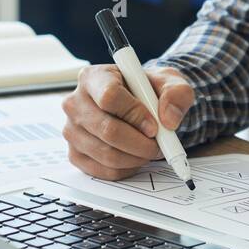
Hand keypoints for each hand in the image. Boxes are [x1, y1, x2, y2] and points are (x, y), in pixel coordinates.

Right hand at [62, 63, 194, 180]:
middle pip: (107, 130)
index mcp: (93, 77)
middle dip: (140, 144)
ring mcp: (71, 130)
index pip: (110, 96)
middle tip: (158, 146)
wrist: (139, 103)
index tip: (154, 126)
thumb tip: (168, 119)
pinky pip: (102, 171)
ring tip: (149, 150)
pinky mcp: (75, 153)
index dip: (135, 114)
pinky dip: (125, 169)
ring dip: (136, 158)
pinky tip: (135, 158)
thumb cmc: (148, 91)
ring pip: (106, 154)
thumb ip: (176, 93)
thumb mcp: (169, 82)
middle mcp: (75, 102)